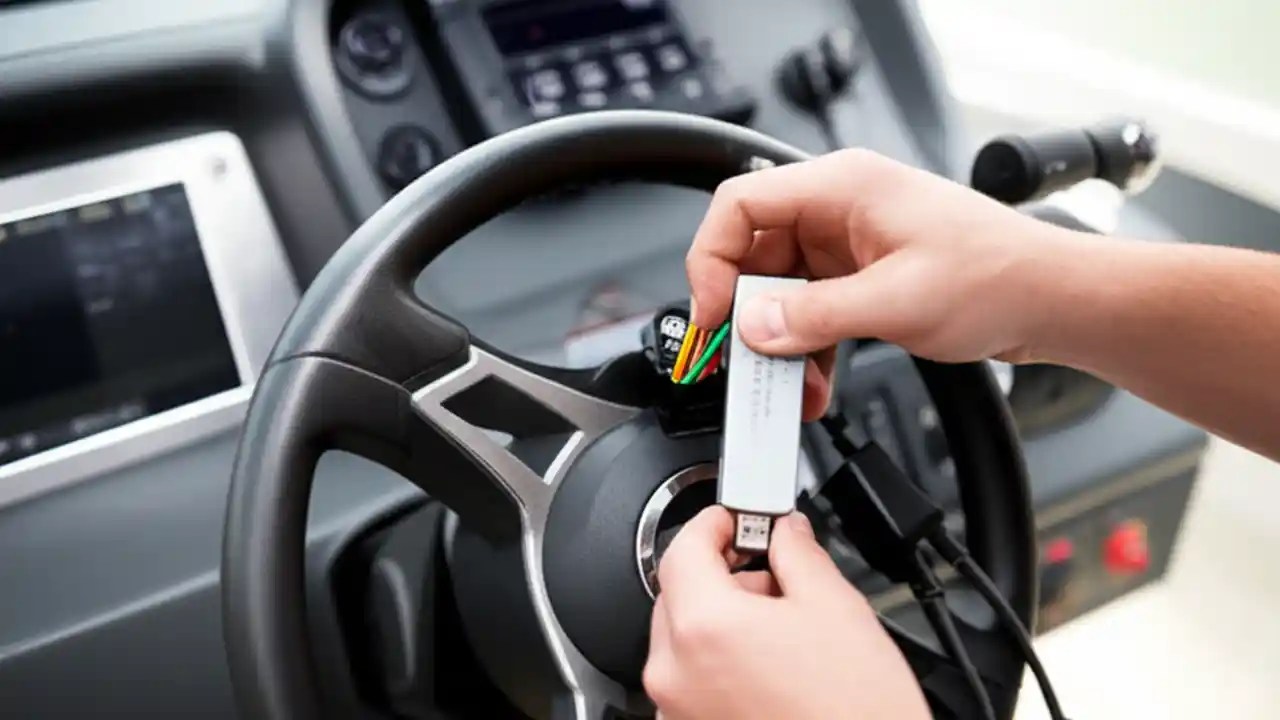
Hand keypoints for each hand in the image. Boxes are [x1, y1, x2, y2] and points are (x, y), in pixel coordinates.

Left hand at [644, 507, 929, 719]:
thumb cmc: (856, 712)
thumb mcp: (835, 608)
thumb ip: (799, 554)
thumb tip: (786, 532)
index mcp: (704, 626)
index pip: (683, 548)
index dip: (713, 523)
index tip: (734, 520)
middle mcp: (675, 672)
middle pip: (678, 594)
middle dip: (723, 577)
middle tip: (774, 578)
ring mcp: (677, 709)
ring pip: (682, 640)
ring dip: (719, 622)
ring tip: (779, 633)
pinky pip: (689, 681)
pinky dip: (716, 664)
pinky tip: (765, 667)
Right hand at [687, 148, 1071, 418]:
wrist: (1053, 301)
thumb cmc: (999, 275)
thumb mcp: (896, 301)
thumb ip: (814, 315)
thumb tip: (753, 327)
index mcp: (842, 185)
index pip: (740, 202)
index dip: (712, 259)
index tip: (714, 315)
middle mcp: (840, 207)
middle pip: (753, 251)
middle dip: (744, 310)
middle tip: (741, 358)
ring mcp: (850, 243)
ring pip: (780, 288)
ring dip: (777, 340)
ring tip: (785, 384)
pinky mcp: (862, 276)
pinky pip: (811, 310)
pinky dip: (806, 347)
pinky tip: (813, 385)